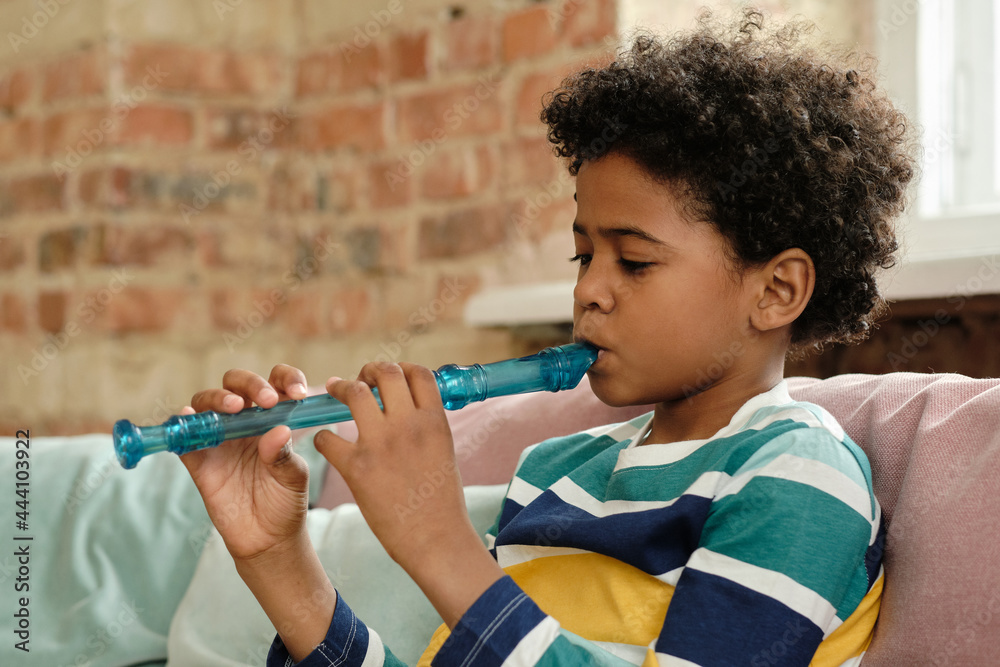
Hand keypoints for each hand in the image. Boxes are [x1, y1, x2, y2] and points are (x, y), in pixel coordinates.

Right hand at [180, 365, 311, 562]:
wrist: (268, 539)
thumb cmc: (285, 501)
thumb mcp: (294, 478)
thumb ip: (285, 456)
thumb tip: (277, 432)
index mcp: (272, 419)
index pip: (276, 384)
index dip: (285, 378)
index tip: (298, 393)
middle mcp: (243, 422)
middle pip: (237, 385)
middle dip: (250, 384)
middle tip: (267, 401)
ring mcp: (218, 439)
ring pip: (207, 403)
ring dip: (218, 398)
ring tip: (235, 408)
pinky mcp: (198, 460)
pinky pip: (183, 437)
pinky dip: (183, 424)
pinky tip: (189, 418)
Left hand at [314, 362, 503, 626]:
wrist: (435, 539)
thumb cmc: (441, 501)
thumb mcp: (444, 452)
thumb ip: (427, 425)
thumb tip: (411, 407)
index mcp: (435, 421)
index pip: (419, 373)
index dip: (402, 368)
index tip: (390, 375)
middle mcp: (409, 425)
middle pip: (385, 373)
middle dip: (369, 371)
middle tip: (360, 380)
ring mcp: (381, 444)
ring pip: (354, 392)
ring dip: (341, 388)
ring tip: (335, 392)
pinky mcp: (356, 468)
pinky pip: (327, 438)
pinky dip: (323, 437)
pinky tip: (327, 443)